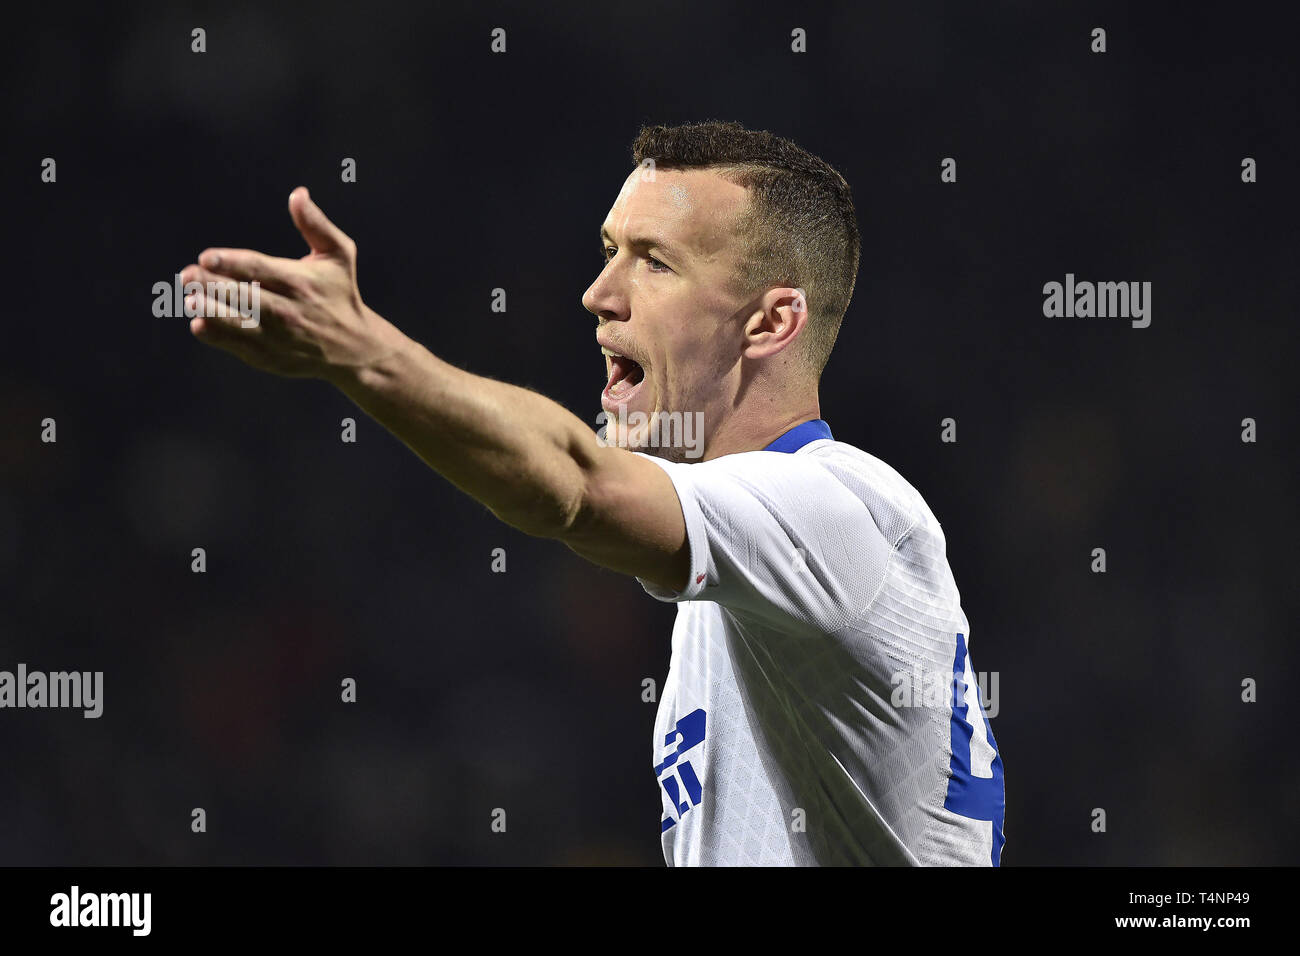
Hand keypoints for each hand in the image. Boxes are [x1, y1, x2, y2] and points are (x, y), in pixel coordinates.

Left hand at [181, 187, 403, 382]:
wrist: (355, 349)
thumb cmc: (340, 294)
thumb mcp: (339, 256)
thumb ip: (317, 225)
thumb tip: (298, 194)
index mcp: (301, 281)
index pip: (260, 270)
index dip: (231, 263)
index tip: (205, 257)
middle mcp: (289, 310)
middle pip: (245, 296)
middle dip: (213, 286)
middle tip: (187, 275)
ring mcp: (278, 337)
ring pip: (239, 323)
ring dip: (213, 312)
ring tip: (190, 301)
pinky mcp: (270, 357)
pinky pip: (239, 346)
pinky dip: (218, 337)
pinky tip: (199, 325)